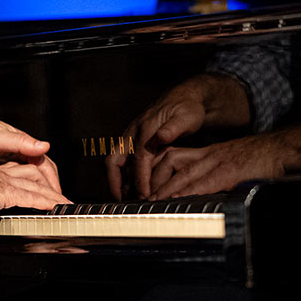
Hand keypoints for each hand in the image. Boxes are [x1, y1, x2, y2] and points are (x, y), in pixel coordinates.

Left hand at [0, 106, 61, 193]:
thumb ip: (20, 142)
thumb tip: (45, 146)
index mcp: (21, 141)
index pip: (44, 163)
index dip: (53, 181)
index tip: (57, 196)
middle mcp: (17, 147)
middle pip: (40, 169)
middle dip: (49, 185)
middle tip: (54, 203)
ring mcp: (7, 154)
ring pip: (29, 173)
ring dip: (37, 186)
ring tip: (42, 201)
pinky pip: (16, 174)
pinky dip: (23, 185)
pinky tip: (20, 193)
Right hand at [0, 161, 69, 218]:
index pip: (22, 173)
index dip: (36, 180)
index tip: (44, 190)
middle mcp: (3, 174)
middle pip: (35, 175)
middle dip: (50, 186)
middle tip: (62, 198)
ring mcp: (6, 181)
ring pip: (37, 186)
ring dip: (53, 196)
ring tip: (65, 205)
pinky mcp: (5, 191)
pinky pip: (31, 196)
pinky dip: (45, 202)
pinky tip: (54, 207)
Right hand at [106, 85, 208, 199]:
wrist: (184, 98)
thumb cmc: (187, 109)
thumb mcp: (186, 116)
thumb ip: (173, 128)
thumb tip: (161, 136)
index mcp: (145, 128)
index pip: (138, 158)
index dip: (140, 179)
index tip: (145, 196)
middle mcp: (133, 133)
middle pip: (114, 160)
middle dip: (114, 183)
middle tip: (122, 203)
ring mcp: (131, 137)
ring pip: (115, 162)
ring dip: (117, 181)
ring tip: (125, 200)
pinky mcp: (133, 142)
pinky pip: (121, 162)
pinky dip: (122, 176)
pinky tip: (131, 189)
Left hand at [148, 136, 284, 199]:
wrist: (283, 149)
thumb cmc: (261, 158)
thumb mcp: (232, 161)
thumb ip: (216, 174)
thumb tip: (201, 191)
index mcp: (208, 152)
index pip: (173, 155)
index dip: (156, 168)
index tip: (144, 182)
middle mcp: (209, 154)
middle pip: (171, 161)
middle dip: (154, 178)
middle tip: (141, 194)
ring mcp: (219, 161)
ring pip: (184, 172)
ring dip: (166, 188)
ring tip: (152, 201)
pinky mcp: (232, 171)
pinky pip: (205, 182)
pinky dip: (189, 191)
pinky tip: (178, 199)